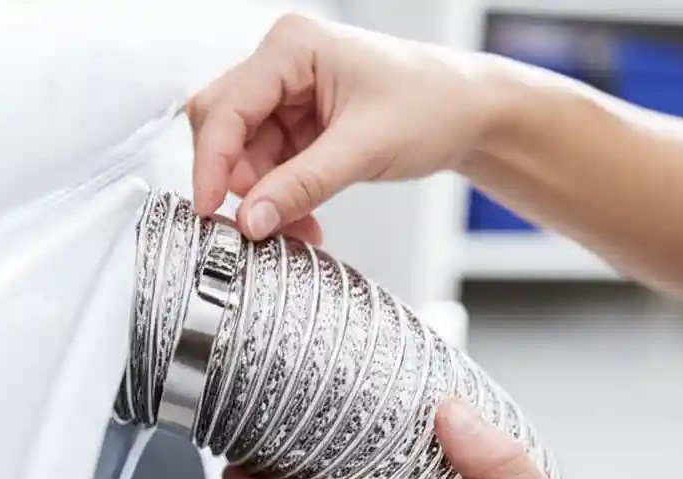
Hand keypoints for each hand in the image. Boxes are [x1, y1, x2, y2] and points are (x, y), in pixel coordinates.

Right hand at [186, 14, 504, 243]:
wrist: (472, 113)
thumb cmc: (433, 105)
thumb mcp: (364, 149)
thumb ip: (301, 185)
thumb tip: (252, 221)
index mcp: (292, 46)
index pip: (226, 108)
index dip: (212, 163)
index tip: (210, 211)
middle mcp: (282, 62)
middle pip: (224, 128)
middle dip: (240, 182)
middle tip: (261, 224)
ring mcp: (288, 93)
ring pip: (244, 155)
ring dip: (265, 198)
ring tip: (300, 229)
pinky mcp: (298, 122)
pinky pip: (268, 165)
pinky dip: (281, 197)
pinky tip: (306, 219)